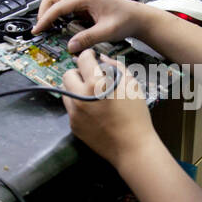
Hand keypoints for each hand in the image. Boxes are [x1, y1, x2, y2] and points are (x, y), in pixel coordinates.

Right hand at [33, 0, 147, 53]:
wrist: (137, 17)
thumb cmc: (125, 20)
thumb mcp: (107, 31)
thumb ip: (88, 38)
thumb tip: (70, 46)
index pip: (57, 6)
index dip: (45, 19)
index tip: (37, 30)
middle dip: (43, 13)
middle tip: (40, 30)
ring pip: (56, 1)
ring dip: (49, 13)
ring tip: (47, 29)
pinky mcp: (83, 4)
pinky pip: (64, 6)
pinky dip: (57, 15)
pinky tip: (59, 27)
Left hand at [61, 50, 155, 166]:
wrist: (132, 147)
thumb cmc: (136, 115)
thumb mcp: (132, 85)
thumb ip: (116, 67)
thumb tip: (102, 58)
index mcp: (96, 84)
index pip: (83, 59)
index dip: (88, 55)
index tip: (91, 57)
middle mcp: (80, 97)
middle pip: (68, 75)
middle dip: (78, 73)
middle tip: (90, 77)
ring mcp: (74, 113)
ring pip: (66, 92)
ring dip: (76, 89)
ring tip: (91, 95)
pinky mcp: (73, 125)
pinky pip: (70, 109)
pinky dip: (78, 105)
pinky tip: (93, 110)